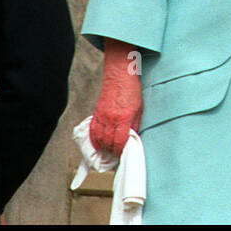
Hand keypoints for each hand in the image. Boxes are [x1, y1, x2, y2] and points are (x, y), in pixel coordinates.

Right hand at [90, 39, 143, 155]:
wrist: (119, 75)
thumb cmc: (131, 91)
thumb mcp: (139, 109)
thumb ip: (134, 125)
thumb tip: (131, 139)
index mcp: (124, 118)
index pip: (119, 142)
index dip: (120, 152)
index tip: (121, 155)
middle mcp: (111, 119)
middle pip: (108, 143)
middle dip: (111, 152)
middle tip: (115, 155)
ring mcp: (101, 116)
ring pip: (98, 139)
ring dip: (103, 147)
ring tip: (107, 150)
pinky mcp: (96, 113)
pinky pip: (92, 131)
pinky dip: (94, 139)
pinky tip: (98, 143)